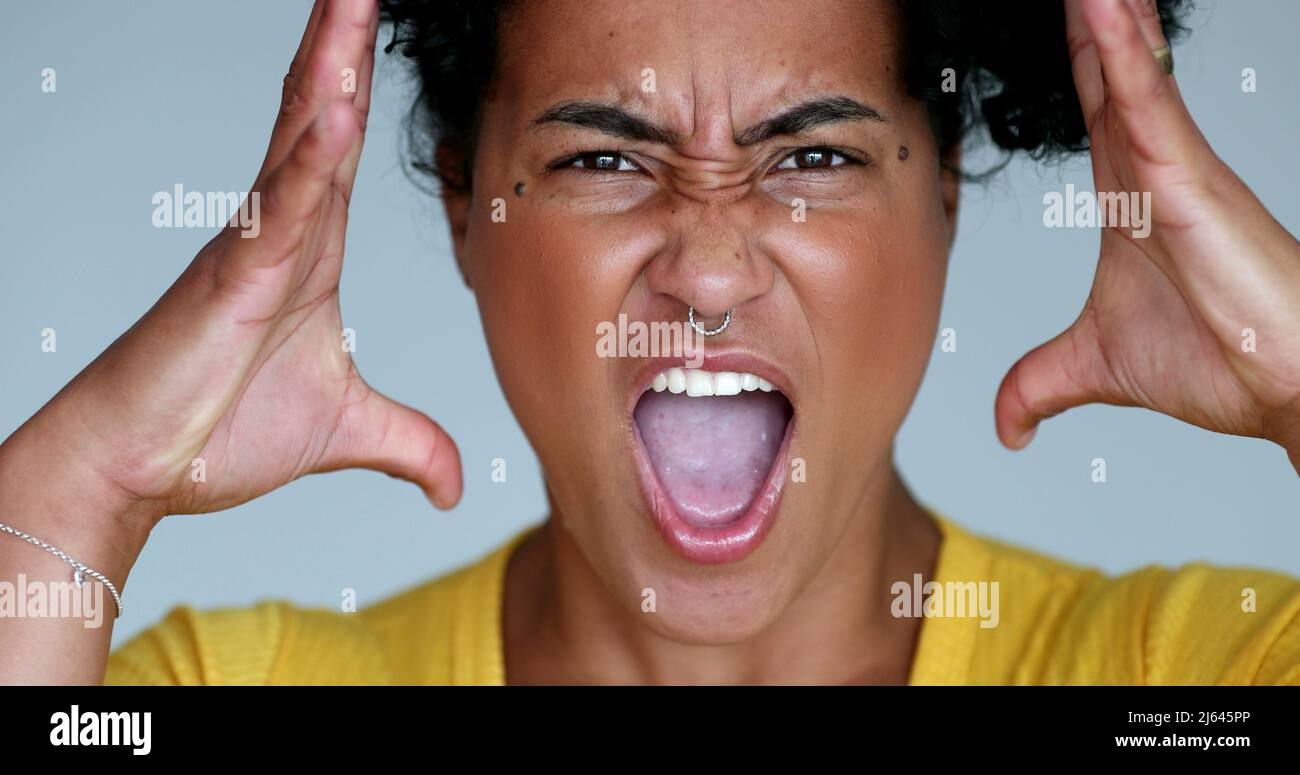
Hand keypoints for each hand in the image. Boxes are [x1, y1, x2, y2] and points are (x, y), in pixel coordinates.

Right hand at [17, 0, 462, 522]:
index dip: (366, 82)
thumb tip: (455, 487)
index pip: (349, 146)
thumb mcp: (349, 432)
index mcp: (316, 248)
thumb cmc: (224, 431)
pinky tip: (336, 110)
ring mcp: (257, 248)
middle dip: (346, 44)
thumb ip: (411, 445)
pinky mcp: (231, 282)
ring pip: (300, 139)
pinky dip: (309, 161)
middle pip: (325, 116)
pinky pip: (279, 209)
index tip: (383, 23)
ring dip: (329, 68)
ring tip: (353, 0)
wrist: (143, 469)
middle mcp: (286, 230)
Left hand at [995, 0, 1299, 471]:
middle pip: (1101, 74)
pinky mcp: (1190, 178)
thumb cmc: (1213, 359)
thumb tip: (1004, 429)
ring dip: (1099, 17)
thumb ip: (1038, 385)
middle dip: (1082, 21)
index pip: (1087, 110)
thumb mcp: (1094, 369)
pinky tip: (1101, 8)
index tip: (1052, 15)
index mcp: (1126, 196)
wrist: (1282, 386)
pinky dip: (1123, 54)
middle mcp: (1148, 168)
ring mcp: (1170, 167)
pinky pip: (1147, 103)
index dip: (1069, 58)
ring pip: (1122, 73)